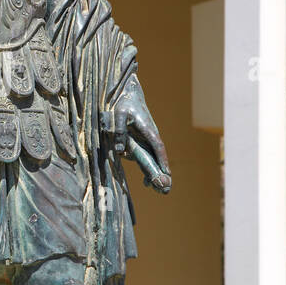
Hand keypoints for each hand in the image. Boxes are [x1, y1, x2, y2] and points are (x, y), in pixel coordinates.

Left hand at [112, 75, 171, 192]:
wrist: (128, 95)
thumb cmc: (124, 104)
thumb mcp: (119, 114)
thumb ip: (119, 132)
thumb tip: (121, 151)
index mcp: (148, 130)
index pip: (157, 147)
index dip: (161, 161)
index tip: (166, 174)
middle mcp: (151, 137)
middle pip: (158, 157)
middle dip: (162, 173)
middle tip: (166, 188)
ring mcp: (147, 140)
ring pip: (153, 160)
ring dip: (157, 174)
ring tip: (160, 189)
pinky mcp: (142, 142)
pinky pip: (146, 158)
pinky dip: (149, 170)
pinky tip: (147, 183)